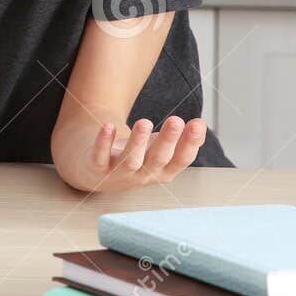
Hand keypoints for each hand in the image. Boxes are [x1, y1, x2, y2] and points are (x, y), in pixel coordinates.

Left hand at [85, 116, 204, 192]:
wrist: (95, 173)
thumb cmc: (134, 159)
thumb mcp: (158, 151)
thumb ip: (179, 141)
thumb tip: (200, 125)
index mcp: (162, 172)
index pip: (180, 160)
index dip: (190, 144)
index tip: (198, 124)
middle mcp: (142, 175)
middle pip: (157, 159)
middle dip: (167, 141)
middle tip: (176, 120)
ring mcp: (118, 173)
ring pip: (130, 160)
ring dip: (137, 142)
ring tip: (144, 122)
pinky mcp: (96, 167)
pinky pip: (100, 155)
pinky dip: (103, 142)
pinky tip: (108, 126)